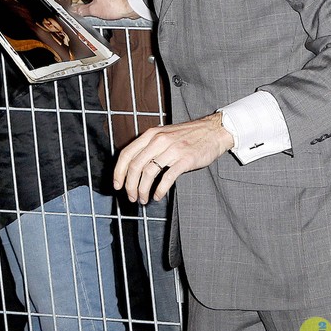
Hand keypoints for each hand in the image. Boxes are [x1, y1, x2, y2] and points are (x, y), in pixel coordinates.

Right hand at [70, 0, 134, 19]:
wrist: (131, 3)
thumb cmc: (115, 3)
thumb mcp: (93, 10)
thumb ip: (82, 10)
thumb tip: (76, 10)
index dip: (74, 2)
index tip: (74, 8)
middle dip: (86, 1)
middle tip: (85, 11)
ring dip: (95, 0)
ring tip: (97, 11)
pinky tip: (105, 7)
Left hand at [113, 113, 233, 203]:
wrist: (213, 131)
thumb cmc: (188, 135)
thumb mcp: (163, 134)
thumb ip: (148, 146)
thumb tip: (132, 166)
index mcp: (150, 134)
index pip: (126, 154)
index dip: (119, 172)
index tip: (117, 185)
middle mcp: (158, 140)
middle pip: (135, 166)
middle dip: (130, 185)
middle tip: (131, 197)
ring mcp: (172, 150)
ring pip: (148, 173)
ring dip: (142, 190)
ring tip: (143, 199)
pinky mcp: (185, 160)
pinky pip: (167, 178)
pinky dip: (159, 190)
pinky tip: (157, 196)